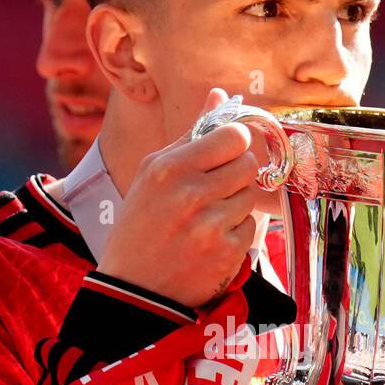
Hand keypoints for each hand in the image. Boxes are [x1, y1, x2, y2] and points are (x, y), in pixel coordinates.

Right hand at [97, 88, 262, 308]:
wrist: (133, 290)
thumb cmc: (140, 226)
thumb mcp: (153, 174)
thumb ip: (190, 134)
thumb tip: (221, 94)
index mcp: (169, 168)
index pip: (233, 136)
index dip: (234, 144)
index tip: (225, 154)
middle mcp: (191, 194)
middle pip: (248, 164)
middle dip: (236, 175)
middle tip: (214, 191)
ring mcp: (211, 226)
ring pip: (250, 197)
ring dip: (235, 206)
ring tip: (206, 219)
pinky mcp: (226, 254)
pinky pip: (250, 229)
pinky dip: (235, 234)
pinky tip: (210, 242)